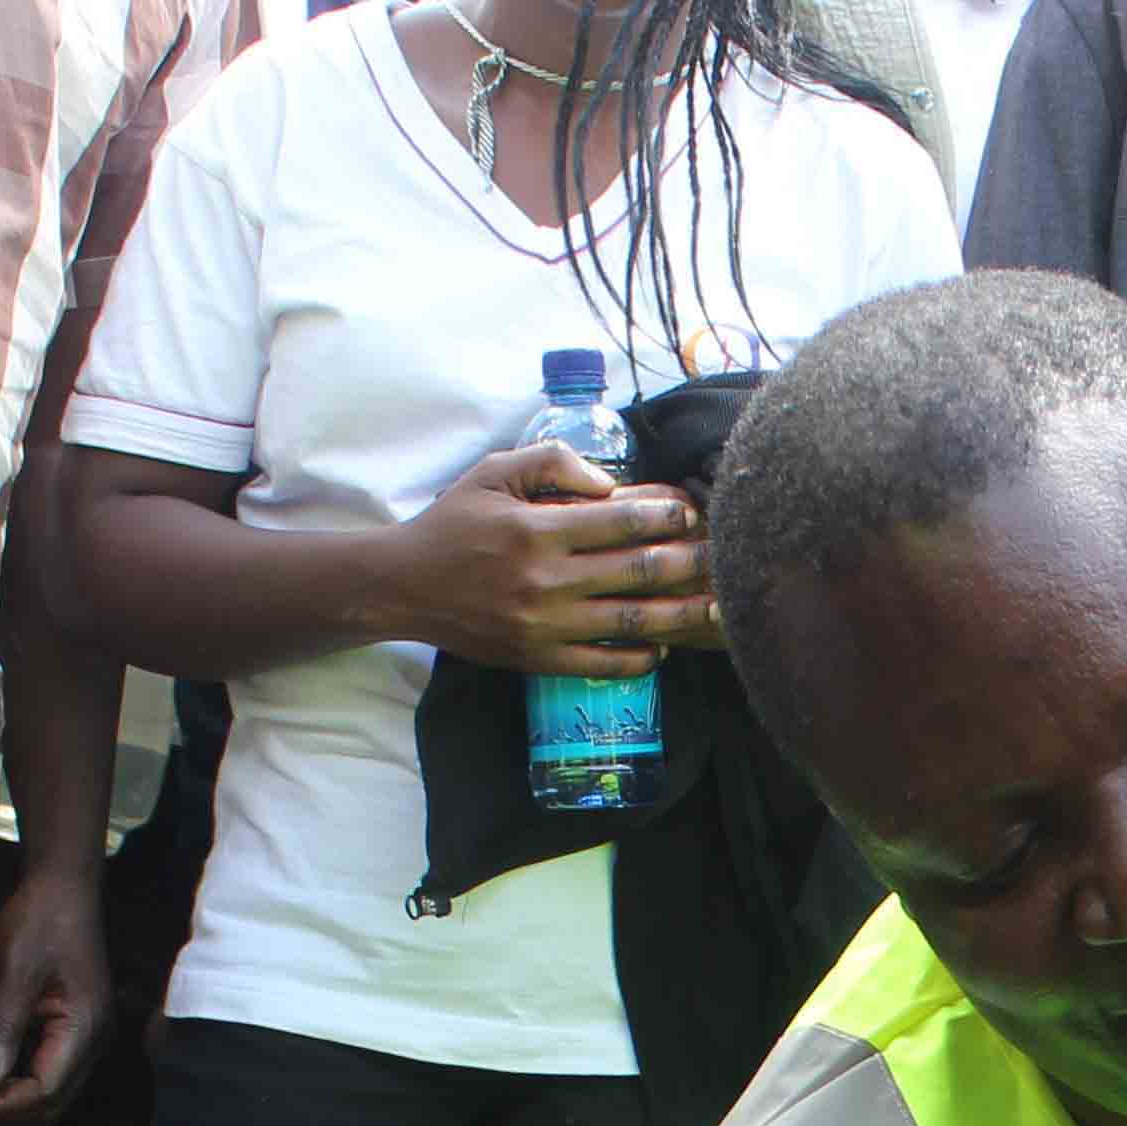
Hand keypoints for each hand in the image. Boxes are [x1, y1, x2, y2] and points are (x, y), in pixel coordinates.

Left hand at [0, 850, 108, 1125]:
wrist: (64, 887)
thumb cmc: (41, 921)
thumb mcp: (15, 972)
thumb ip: (1, 1028)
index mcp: (84, 1027)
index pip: (45, 1089)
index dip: (2, 1103)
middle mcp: (92, 1040)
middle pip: (52, 1101)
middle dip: (6, 1109)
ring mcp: (85, 1035)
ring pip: (50, 1091)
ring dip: (10, 1099)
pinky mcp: (72, 1027)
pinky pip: (47, 1069)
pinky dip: (16, 1079)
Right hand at [375, 440, 714, 673]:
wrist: (405, 585)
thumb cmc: (454, 522)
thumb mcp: (493, 472)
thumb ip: (552, 462)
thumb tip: (611, 483)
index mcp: (538, 529)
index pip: (621, 521)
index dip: (666, 517)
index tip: (691, 514)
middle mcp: (546, 579)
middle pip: (636, 571)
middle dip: (687, 563)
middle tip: (722, 557)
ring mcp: (544, 624)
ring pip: (629, 620)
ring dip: (680, 614)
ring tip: (716, 606)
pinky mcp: (537, 657)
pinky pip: (601, 663)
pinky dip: (637, 658)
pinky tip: (661, 647)